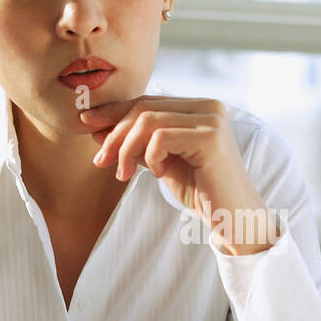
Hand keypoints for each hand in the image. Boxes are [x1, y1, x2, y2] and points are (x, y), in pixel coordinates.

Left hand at [81, 95, 276, 255]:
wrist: (233, 219)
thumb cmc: (201, 192)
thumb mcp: (162, 162)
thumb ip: (137, 143)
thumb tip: (97, 127)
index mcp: (199, 108)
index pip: (147, 102)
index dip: (114, 112)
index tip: (87, 125)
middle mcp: (208, 106)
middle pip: (144, 108)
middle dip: (115, 134)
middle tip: (100, 161)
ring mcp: (212, 119)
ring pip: (148, 121)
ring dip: (126, 148)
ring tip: (123, 173)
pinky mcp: (210, 137)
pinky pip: (160, 137)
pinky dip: (150, 156)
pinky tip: (158, 174)